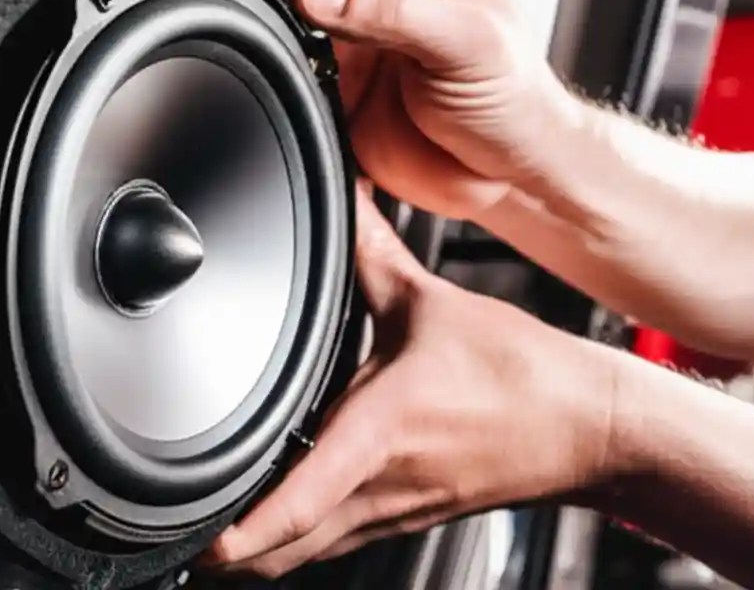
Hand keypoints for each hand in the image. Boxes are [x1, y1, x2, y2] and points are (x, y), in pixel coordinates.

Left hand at [201, 183, 618, 578]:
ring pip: (304, 554)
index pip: (302, 498)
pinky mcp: (401, 516)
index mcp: (379, 430)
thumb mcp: (432, 304)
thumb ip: (372, 252)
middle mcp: (380, 487)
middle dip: (222, 550)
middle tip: (167, 528)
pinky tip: (271, 509)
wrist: (586, 427)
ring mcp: (390, 512)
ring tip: (201, 526)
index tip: (198, 546)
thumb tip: (342, 200)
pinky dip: (290, 537)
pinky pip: (331, 543)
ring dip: (254, 550)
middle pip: (283, 551)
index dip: (247, 531)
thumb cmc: (522, 376)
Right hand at [271, 0, 578, 219]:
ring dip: (285, 31)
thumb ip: (395, 12)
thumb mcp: (467, 45)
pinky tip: (302, 89)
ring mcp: (356, 43)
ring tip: (295, 50)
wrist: (508, 176)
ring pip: (297, 18)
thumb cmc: (514, 98)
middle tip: (287, 8)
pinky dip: (287, 81)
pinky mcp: (338, 90)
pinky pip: (296, 76)